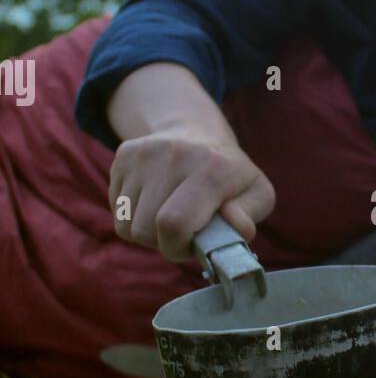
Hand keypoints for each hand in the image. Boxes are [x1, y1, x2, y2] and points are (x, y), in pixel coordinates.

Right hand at [108, 127, 275, 261]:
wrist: (196, 130)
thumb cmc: (230, 175)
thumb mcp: (257, 193)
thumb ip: (249, 216)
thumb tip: (232, 225)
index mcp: (213, 168)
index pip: (174, 222)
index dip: (176, 247)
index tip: (189, 247)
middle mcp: (175, 154)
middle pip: (145, 229)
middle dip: (163, 243)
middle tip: (182, 233)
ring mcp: (145, 154)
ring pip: (127, 224)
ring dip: (147, 232)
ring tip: (169, 216)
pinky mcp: (124, 156)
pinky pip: (117, 209)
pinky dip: (133, 215)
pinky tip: (154, 201)